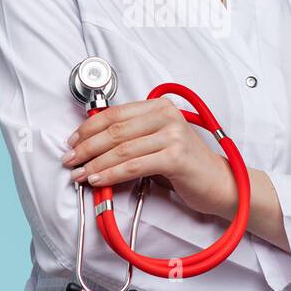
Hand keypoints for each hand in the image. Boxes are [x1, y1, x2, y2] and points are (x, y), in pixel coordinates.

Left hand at [61, 98, 236, 218]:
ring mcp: (173, 135)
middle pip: (115, 130)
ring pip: (122, 149)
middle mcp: (167, 116)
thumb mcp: (158, 143)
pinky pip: (134, 166)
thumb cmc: (186, 165)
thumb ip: (133, 137)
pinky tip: (99, 181)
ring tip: (80, 175)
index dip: (88, 128)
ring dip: (95, 164)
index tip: (72, 141)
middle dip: (86, 147)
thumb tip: (93, 145)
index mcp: (160, 107)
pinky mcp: (176, 157)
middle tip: (70, 160)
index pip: (115, 113)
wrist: (220, 183)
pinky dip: (112, 174)